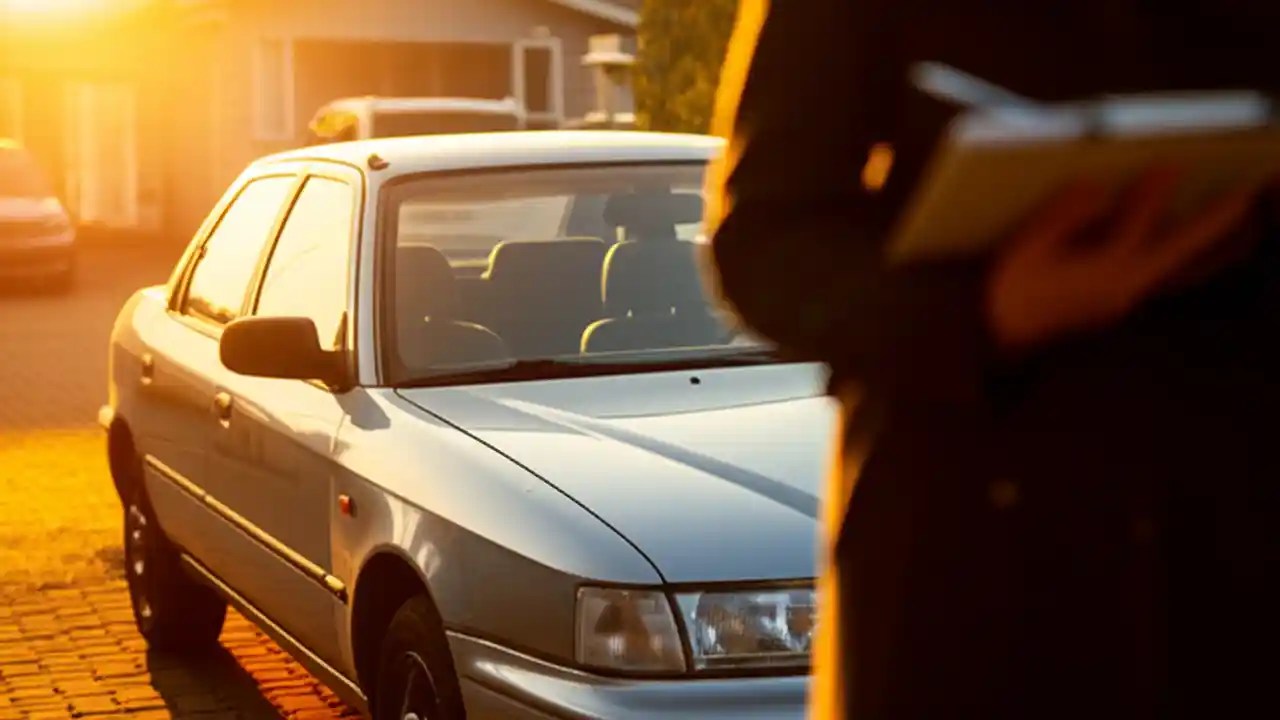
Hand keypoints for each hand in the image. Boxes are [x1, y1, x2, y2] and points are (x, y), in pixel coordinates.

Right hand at [986, 168, 1263, 350]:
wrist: (994, 337)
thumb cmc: (1004, 289)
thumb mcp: (1025, 247)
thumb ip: (1063, 216)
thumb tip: (1097, 189)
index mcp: (1098, 275)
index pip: (1137, 229)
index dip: (1155, 196)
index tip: (1175, 164)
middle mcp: (1122, 289)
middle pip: (1181, 254)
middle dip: (1215, 224)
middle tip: (1249, 194)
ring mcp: (1123, 299)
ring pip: (1182, 271)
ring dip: (1214, 247)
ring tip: (1247, 223)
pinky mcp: (1118, 302)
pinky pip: (1167, 278)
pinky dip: (1191, 260)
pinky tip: (1199, 248)